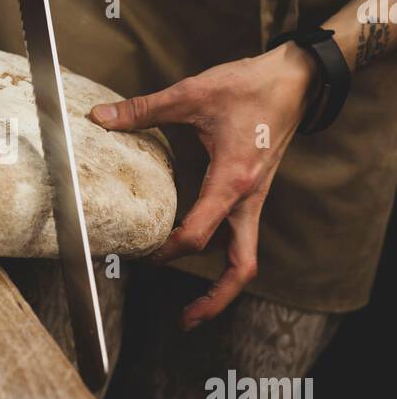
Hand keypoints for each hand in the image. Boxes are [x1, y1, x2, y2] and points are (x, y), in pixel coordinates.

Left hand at [90, 44, 318, 327]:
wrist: (296, 79)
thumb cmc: (250, 85)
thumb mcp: (194, 94)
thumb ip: (145, 109)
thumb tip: (101, 118)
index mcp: (232, 181)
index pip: (197, 235)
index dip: (166, 252)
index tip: (141, 255)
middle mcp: (247, 199)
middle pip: (241, 267)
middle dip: (215, 299)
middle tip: (185, 319)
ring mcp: (255, 199)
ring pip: (246, 257)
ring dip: (224, 285)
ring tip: (195, 306)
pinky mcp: (255, 193)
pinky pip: (243, 236)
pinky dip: (225, 255)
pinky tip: (200, 251)